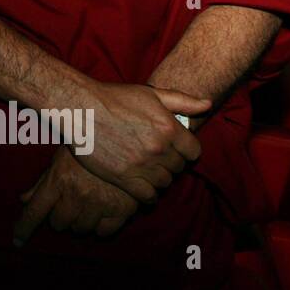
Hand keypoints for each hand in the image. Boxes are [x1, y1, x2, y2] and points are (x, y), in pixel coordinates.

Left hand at [13, 146, 139, 244]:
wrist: (128, 140)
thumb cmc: (90, 146)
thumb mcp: (62, 158)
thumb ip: (43, 181)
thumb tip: (23, 199)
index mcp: (59, 179)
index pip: (35, 211)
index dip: (24, 228)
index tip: (17, 241)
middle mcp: (78, 194)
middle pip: (58, 224)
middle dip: (60, 216)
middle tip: (69, 201)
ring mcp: (100, 203)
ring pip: (80, 229)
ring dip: (80, 221)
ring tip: (87, 203)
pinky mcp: (122, 210)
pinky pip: (103, 232)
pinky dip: (100, 226)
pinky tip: (102, 211)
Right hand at [73, 82, 207, 203]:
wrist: (80, 108)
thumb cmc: (114, 98)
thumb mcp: (151, 93)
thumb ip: (183, 100)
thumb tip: (208, 104)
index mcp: (169, 127)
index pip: (194, 152)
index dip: (186, 150)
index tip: (176, 148)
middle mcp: (159, 148)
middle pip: (179, 168)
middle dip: (171, 163)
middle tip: (157, 157)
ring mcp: (142, 165)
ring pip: (165, 182)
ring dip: (159, 178)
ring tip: (148, 170)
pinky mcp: (124, 178)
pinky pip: (148, 196)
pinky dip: (149, 195)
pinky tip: (142, 186)